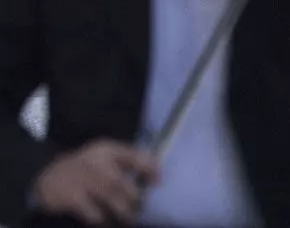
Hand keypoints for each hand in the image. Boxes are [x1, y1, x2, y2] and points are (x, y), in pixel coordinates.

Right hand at [33, 140, 158, 224]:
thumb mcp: (105, 156)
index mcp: (108, 150)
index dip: (151, 169)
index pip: (135, 156)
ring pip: (113, 200)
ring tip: (129, 217)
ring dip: (124, 212)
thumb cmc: (86, 168)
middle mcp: (96, 163)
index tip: (159, 182)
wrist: (50, 179)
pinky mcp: (72, 198)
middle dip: (135, 198)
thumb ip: (127, 161)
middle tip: (139, 207)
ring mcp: (84, 180)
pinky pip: (95, 214)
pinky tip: (105, 220)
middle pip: (123, 183)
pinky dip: (102, 219)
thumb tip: (156, 174)